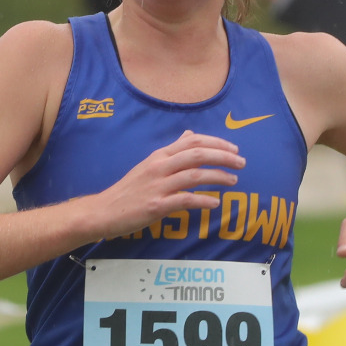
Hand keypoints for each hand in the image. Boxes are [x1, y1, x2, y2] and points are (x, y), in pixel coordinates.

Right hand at [91, 130, 243, 236]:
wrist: (104, 210)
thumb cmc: (130, 189)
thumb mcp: (149, 164)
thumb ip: (171, 151)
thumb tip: (189, 135)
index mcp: (159, 156)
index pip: (193, 141)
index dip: (217, 142)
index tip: (234, 148)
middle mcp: (159, 167)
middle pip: (197, 155)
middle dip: (223, 157)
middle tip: (241, 162)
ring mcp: (157, 186)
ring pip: (194, 176)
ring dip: (218, 177)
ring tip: (234, 181)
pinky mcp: (156, 206)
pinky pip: (185, 200)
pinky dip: (203, 200)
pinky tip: (215, 202)